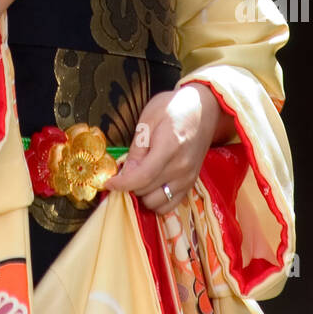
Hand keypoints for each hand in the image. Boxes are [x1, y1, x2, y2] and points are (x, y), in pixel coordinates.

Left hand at [102, 85, 223, 213]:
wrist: (204, 109)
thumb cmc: (174, 108)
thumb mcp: (148, 120)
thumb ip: (137, 149)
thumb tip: (125, 173)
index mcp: (169, 148)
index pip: (142, 177)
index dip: (122, 184)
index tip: (108, 182)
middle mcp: (181, 168)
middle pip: (147, 192)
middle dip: (129, 186)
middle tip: (123, 173)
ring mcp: (188, 178)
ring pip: (157, 203)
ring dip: (143, 195)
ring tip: (137, 178)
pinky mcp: (191, 183)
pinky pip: (170, 205)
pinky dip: (157, 200)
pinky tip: (150, 186)